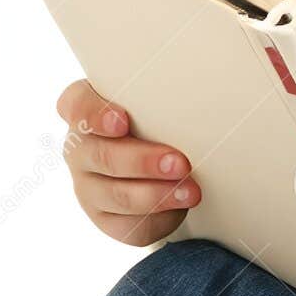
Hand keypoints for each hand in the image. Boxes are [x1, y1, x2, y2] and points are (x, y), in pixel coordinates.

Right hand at [55, 80, 200, 245]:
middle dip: (143, 161)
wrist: (162, 162)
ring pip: (115, 194)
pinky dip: (156, 217)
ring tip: (191, 191)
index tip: (122, 121)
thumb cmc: (158, 119)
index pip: (76, 104)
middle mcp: (80, 148)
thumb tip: (219, 71)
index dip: (95, 114)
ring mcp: (87, 185)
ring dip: (156, 194)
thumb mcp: (157, 99)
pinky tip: (179, 208)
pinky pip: (125, 223)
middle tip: (181, 163)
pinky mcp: (104, 217)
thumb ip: (166, 88)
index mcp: (85, 108)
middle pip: (102, 156)